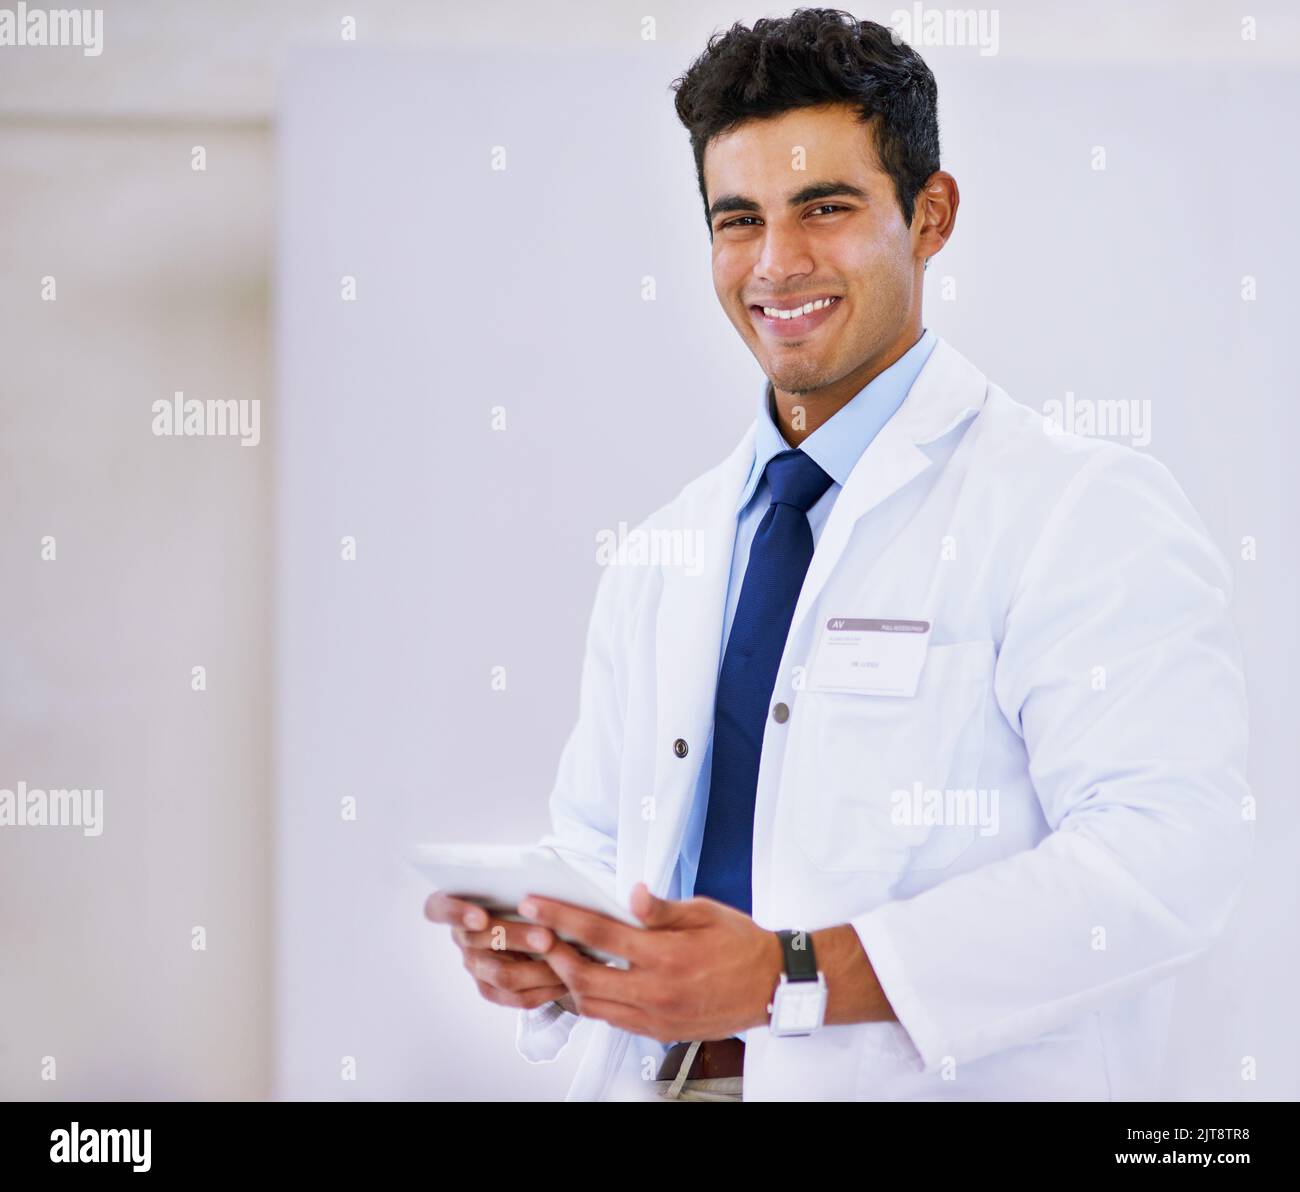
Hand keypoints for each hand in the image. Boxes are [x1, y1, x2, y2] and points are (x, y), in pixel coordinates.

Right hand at [424, 891, 571, 1011]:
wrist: (535, 920)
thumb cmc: (522, 889)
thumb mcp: (517, 878)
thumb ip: (520, 879)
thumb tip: (542, 869)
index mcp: (454, 902)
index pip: (438, 908)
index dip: (456, 914)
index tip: (480, 917)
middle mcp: (461, 936)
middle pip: (481, 942)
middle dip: (516, 938)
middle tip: (546, 937)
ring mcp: (475, 965)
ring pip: (502, 974)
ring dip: (535, 968)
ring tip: (564, 959)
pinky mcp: (492, 989)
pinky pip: (516, 997)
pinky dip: (543, 988)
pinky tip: (566, 979)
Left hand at [517, 882, 783, 1043]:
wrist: (770, 986)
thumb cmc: (740, 944)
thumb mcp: (704, 912)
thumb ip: (662, 908)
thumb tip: (632, 894)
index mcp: (666, 955)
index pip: (600, 932)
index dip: (561, 917)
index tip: (536, 905)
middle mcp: (656, 990)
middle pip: (584, 977)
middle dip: (553, 956)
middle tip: (535, 936)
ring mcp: (656, 1016)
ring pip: (593, 1006)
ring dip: (569, 982)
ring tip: (557, 959)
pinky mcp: (659, 1032)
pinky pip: (613, 1020)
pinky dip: (593, 1002)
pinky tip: (588, 982)